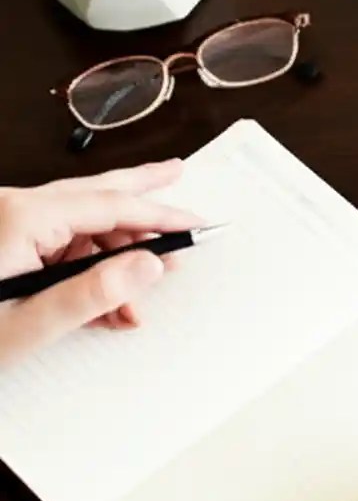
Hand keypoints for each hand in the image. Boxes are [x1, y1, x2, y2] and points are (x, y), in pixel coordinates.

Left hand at [0, 160, 201, 365]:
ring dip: (117, 249)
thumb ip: (92, 295)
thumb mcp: (27, 325)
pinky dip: (89, 263)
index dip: (159, 217)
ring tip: (150, 274)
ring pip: (79, 219)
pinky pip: (58, 241)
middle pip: (93, 192)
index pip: (109, 207)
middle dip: (140, 193)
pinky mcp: (3, 240)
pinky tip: (110, 293)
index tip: (195, 225)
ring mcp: (6, 222)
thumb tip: (148, 266)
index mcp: (20, 219)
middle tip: (176, 174)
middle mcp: (13, 209)